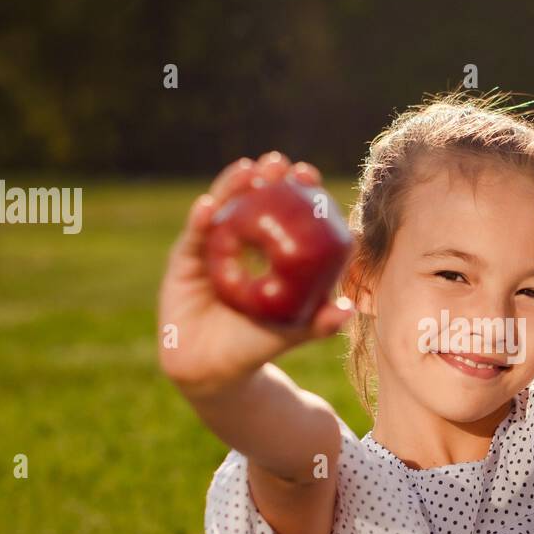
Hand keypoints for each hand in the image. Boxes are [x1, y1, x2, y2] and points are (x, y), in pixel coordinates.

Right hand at [157, 152, 353, 395]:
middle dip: (266, 178)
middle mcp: (241, 244)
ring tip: (247, 170)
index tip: (308, 174)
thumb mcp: (291, 333)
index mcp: (270, 253)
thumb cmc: (256, 346)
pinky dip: (200, 221)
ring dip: (232, 188)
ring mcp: (211, 249)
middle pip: (253, 202)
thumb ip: (319, 322)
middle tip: (277, 162)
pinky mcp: (184, 261)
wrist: (213, 371)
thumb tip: (348, 310)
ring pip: (223, 211)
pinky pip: (193, 238)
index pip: (286, 214)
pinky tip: (207, 207)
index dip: (297, 191)